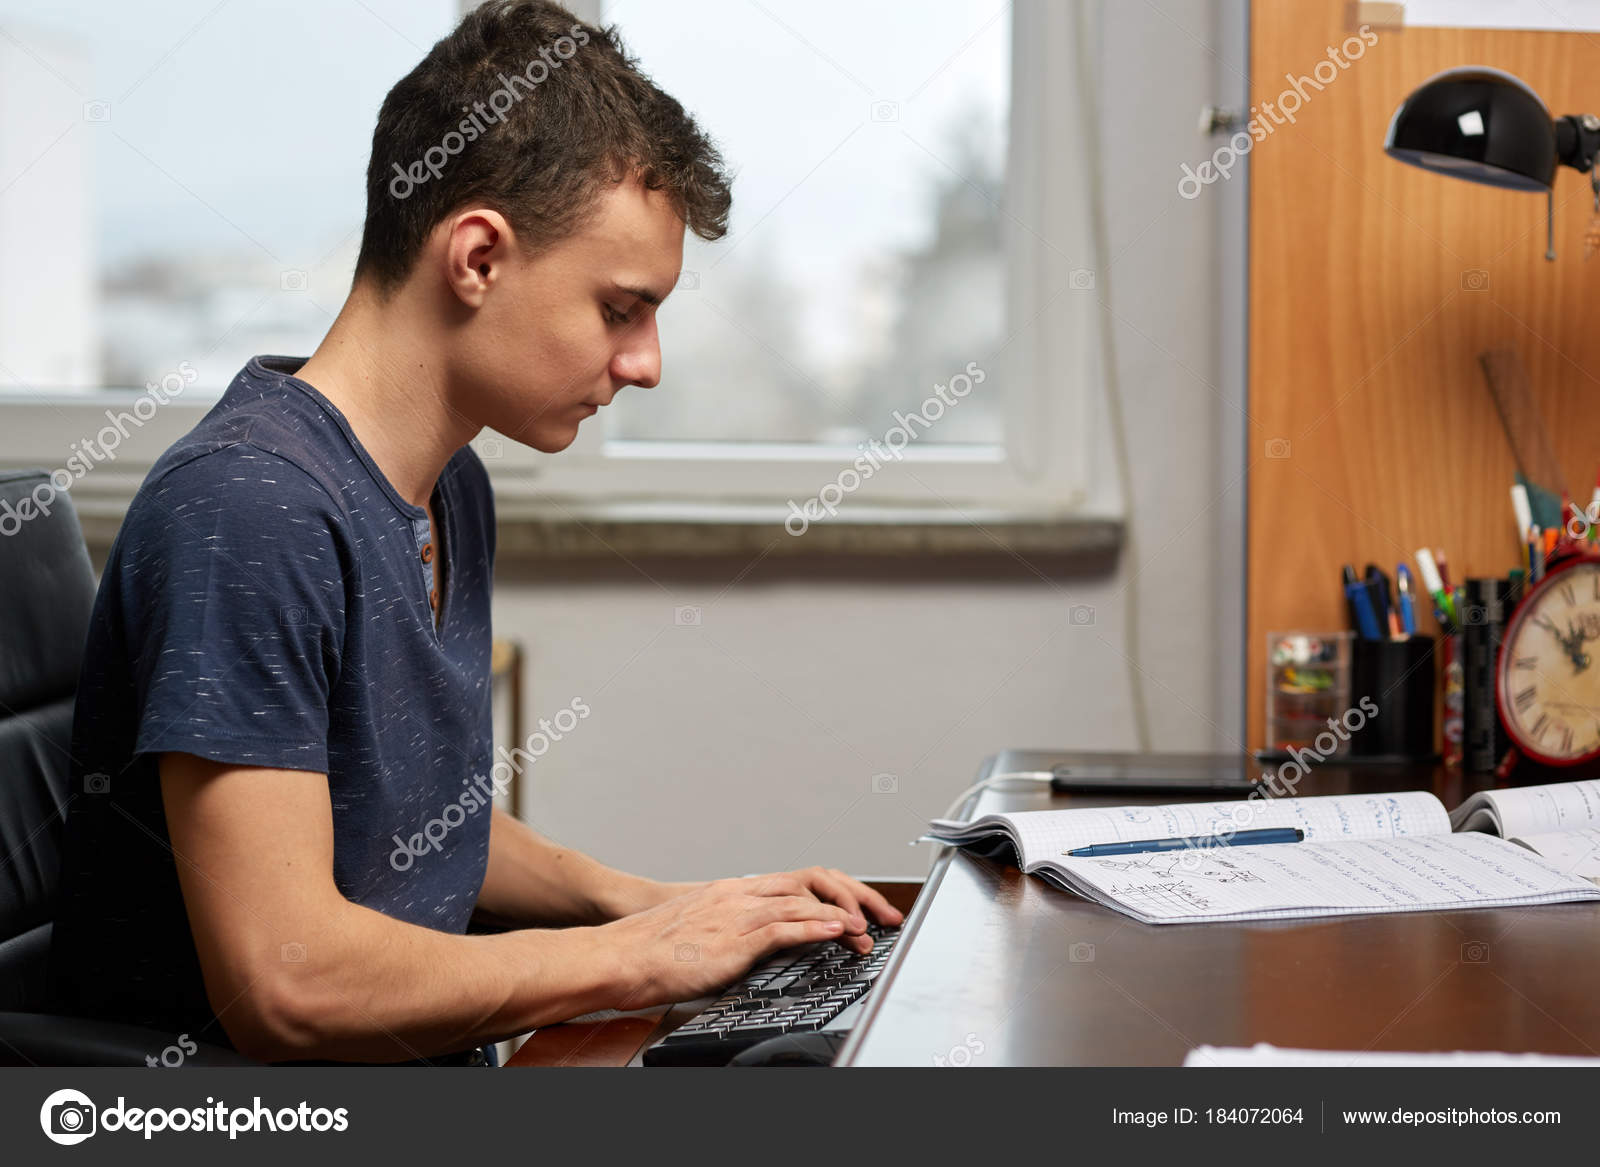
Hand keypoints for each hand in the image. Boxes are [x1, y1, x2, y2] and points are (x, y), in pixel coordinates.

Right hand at [596, 878, 867, 1007]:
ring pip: (803, 901)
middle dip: (856, 896)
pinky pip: (783, 927)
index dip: (840, 891)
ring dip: (843, 917)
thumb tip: (763, 947)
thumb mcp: (702, 931)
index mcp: (735, 891)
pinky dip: (816, 928)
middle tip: (885, 918)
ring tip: (868, 933)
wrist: (617, 957)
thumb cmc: (650, 952)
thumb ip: (735, 932)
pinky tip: (837, 934)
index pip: (802, 879)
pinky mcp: (732, 939)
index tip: (866, 910)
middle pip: (813, 881)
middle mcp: (741, 895)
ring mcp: (736, 914)